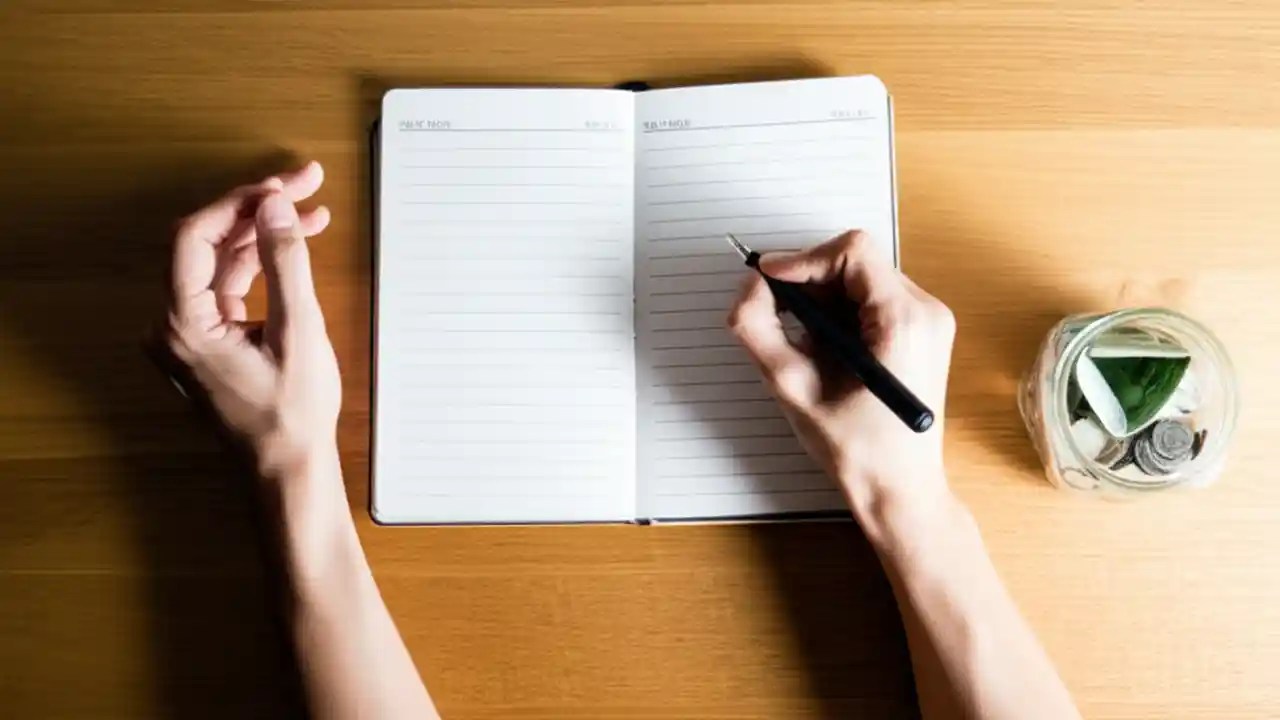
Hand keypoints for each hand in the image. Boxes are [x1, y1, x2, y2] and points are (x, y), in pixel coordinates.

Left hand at [162, 161, 340, 475]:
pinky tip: (292, 247)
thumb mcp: (298, 332)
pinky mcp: (207, 342)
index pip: (196, 236)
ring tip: (311, 211)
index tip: (282, 186)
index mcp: (182, 323)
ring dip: (263, 236)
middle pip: (208, 245)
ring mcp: (188, 334)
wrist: (288, 471)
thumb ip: (286, 262)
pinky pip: (228, 288)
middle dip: (257, 211)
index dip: (238, 202)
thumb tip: (274, 205)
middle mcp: (173, 325)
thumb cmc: (292, 415)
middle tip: (305, 185)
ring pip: (221, 263)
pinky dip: (260, 265)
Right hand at [728, 231, 955, 510]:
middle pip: (855, 263)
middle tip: (780, 320)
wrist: (899, 489)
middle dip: (809, 285)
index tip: (769, 281)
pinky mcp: (920, 333)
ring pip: (860, 280)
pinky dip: (839, 316)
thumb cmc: (859, 451)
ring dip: (823, 303)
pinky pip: (871, 301)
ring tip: (807, 349)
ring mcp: (927, 322)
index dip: (802, 259)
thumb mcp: (793, 389)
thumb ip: (759, 331)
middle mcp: (925, 313)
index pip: (851, 252)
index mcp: (903, 322)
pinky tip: (827, 355)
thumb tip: (747, 289)